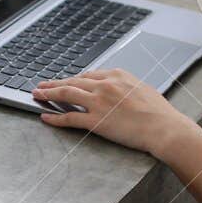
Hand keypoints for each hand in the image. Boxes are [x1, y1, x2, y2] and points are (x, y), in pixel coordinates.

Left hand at [33, 69, 201, 202]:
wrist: (164, 127)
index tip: (65, 81)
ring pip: (66, 94)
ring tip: (37, 95)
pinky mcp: (95, 121)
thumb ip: (126, 87)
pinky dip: (55, 117)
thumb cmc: (159, 112)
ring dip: (48, 94)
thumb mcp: (143, 89)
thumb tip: (121, 90)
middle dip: (55, 83)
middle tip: (42, 84)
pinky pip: (69, 118)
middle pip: (73, 81)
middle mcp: (105, 85)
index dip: (74, 79)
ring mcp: (98, 102)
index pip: (89, 75)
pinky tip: (45, 116)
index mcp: (117, 75)